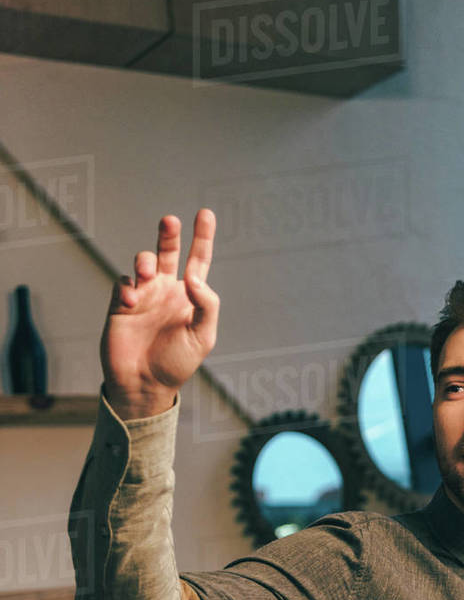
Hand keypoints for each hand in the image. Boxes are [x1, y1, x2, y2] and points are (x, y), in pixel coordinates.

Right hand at [100, 209, 218, 418]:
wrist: (144, 386)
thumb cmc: (177, 364)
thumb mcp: (203, 337)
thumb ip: (206, 305)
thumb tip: (195, 276)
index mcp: (189, 296)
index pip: (198, 261)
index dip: (202, 237)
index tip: (206, 213)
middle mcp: (166, 290)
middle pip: (169, 252)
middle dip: (169, 234)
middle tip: (170, 220)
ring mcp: (144, 295)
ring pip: (143, 262)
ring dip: (145, 261)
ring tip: (147, 273)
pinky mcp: (121, 304)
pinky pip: (122, 281)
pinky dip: (126, 283)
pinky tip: (131, 297)